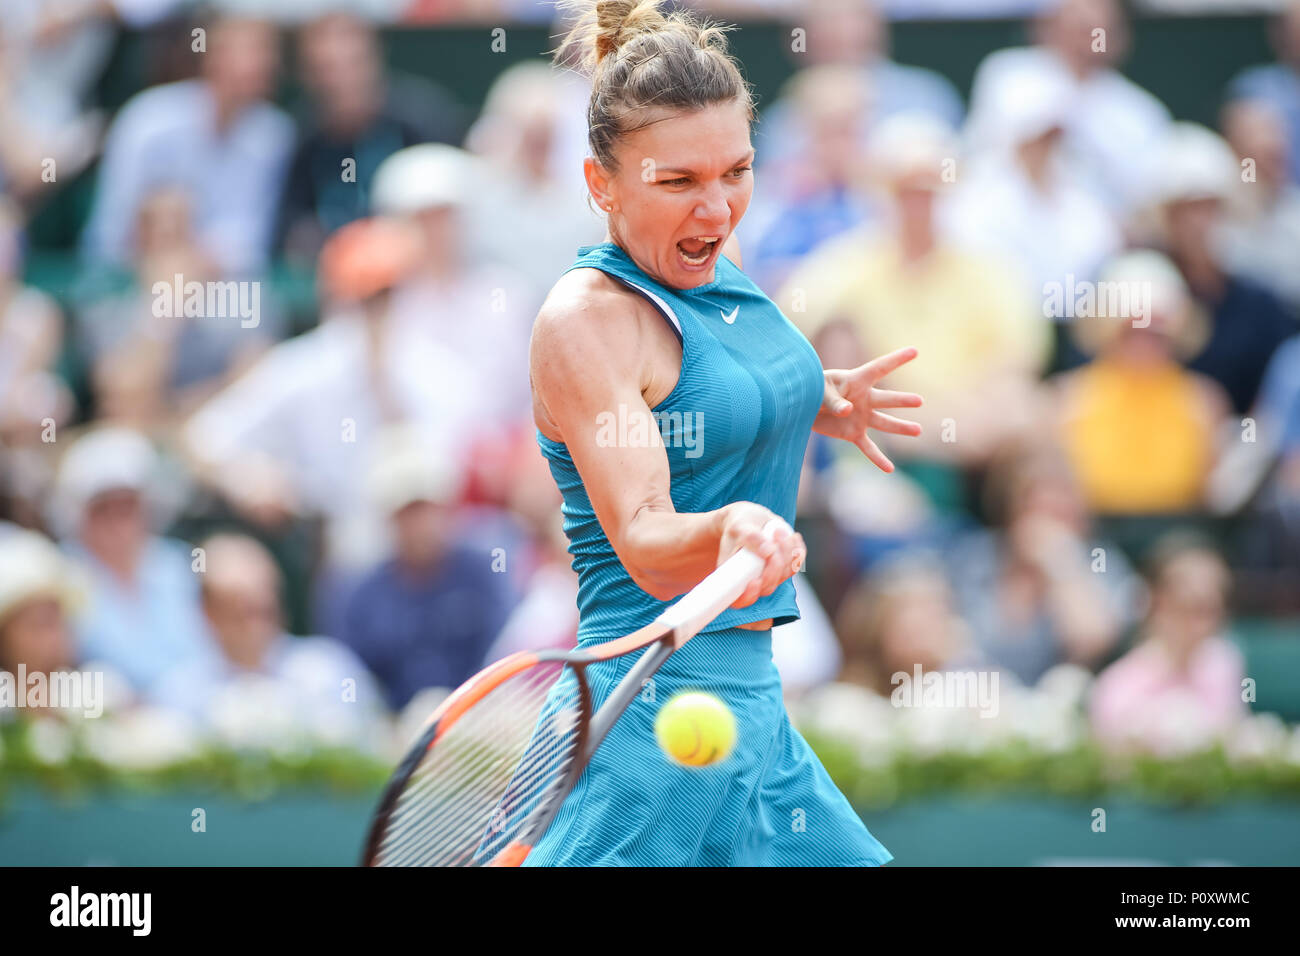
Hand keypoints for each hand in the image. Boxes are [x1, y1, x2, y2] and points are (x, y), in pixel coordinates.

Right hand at [717, 502, 804, 608]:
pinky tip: (792, 536)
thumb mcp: (739, 527)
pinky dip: (797, 550)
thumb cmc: (739, 524)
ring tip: (777, 531)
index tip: (754, 582)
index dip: (749, 596)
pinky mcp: (785, 567)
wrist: (750, 519)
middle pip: (767, 587)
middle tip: (771, 543)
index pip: (740, 601)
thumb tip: (768, 551)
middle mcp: (753, 582)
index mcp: (734, 579)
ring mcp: (771, 577)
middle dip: (773, 566)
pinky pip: (796, 564)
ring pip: (784, 574)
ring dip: (786, 552)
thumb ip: (750, 537)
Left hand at [813, 347, 922, 472]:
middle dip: (902, 400)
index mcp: (856, 381)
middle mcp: (864, 398)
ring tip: (918, 430)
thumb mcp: (820, 392)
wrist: (801, 407)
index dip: (896, 359)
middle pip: (886, 399)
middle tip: (919, 401)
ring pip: (884, 423)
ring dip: (900, 428)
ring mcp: (861, 417)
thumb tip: (848, 411)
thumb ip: (834, 401)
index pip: (879, 368)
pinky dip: (878, 459)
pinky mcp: (853, 433)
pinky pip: (869, 448)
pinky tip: (890, 469)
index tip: (914, 351)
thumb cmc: (810, 391)